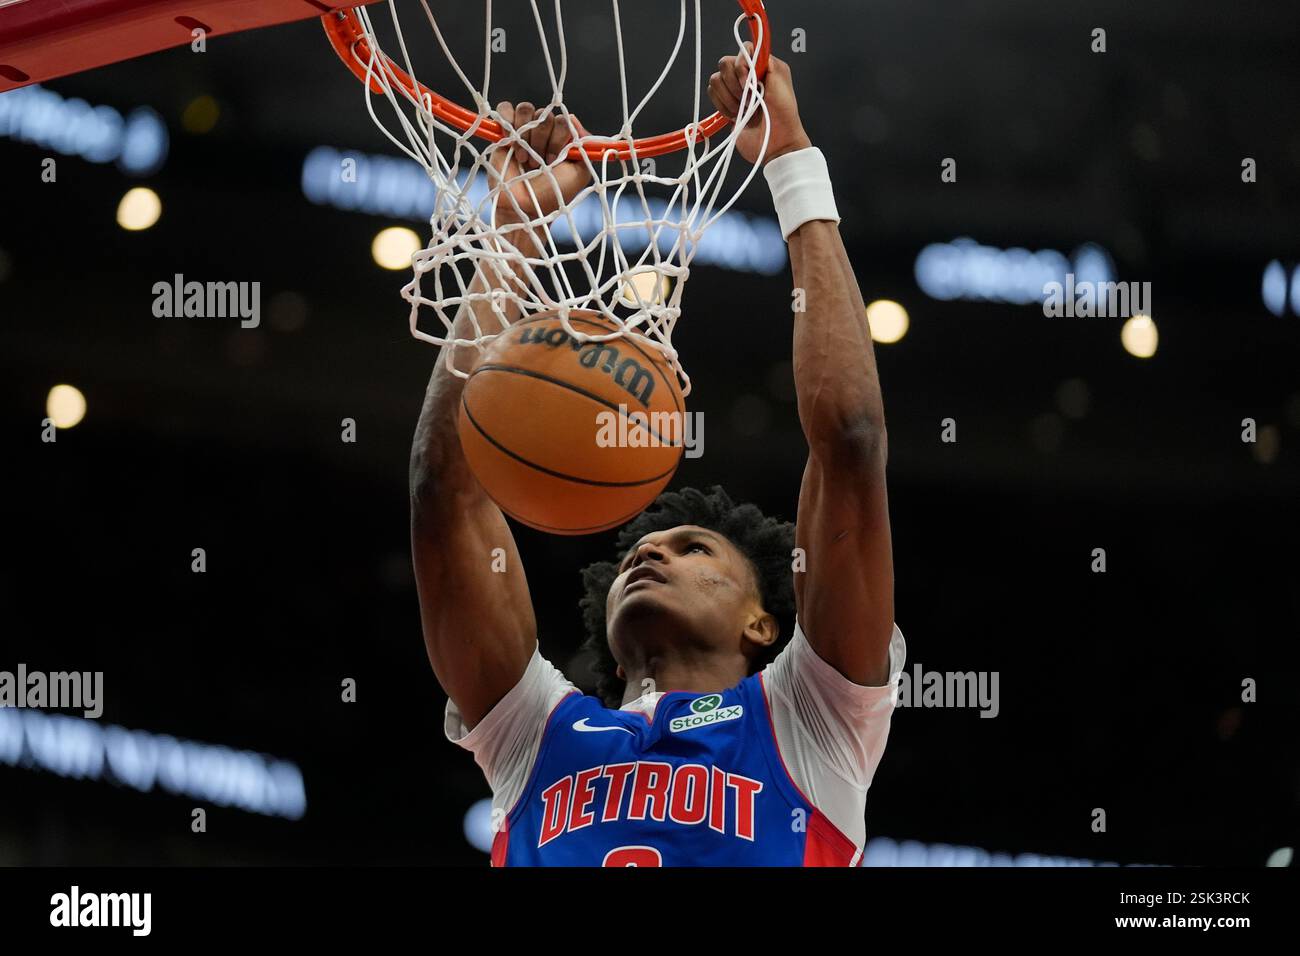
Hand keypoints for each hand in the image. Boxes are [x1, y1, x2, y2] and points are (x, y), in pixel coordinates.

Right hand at [492, 101, 592, 223]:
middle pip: (545, 115)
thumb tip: (573, 118)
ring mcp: (523, 132)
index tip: (554, 160)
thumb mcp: (580, 173)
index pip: (564, 120)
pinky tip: (509, 142)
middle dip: (542, 140)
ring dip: (525, 134)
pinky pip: (505, 108)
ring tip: (524, 159)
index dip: (559, 138)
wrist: (524, 209)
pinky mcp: (503, 133)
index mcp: (562, 140)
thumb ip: (585, 145)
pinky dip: (507, 120)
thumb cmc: (552, 195)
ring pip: (526, 109)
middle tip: (538, 164)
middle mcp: (544, 134)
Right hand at [708, 43, 811, 165]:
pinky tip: (736, 115)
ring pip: (716, 79)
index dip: (742, 64)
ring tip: (744, 110)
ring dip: (729, 97)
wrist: (775, 145)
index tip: (750, 83)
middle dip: (735, 84)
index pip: (745, 49)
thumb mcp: (781, 84)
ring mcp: (736, 89)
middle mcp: (749, 75)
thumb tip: (750, 52)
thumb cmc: (783, 118)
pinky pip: (712, 93)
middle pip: (725, 63)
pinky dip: (722, 105)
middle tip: (749, 100)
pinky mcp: (726, 103)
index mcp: (764, 66)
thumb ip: (766, 63)